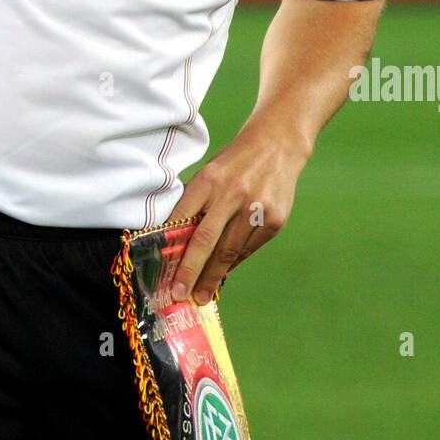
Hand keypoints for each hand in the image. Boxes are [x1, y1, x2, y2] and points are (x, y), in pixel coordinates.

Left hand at [164, 127, 309, 304]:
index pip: (183, 217)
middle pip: (205, 240)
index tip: (161, 269)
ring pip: (229, 251)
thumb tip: (178, 242)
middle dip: (189, 271)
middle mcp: (232, 193)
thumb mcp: (211, 172)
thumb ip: (196, 202)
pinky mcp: (274, 220)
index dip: (171, 247)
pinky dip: (233, 263)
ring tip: (201, 295)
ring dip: (212, 276)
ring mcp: (256, 208)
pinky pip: (248, 249)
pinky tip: (223, 273)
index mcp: (209, 179)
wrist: (278, 145)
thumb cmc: (235, 163)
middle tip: (178, 295)